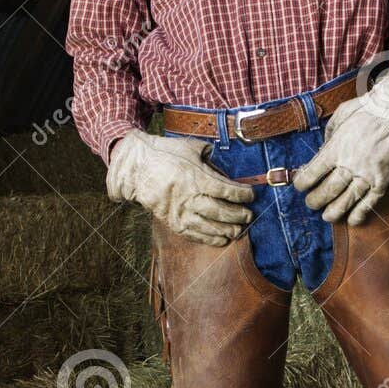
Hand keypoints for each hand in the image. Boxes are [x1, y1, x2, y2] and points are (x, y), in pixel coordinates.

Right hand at [106, 130, 254, 245]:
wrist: (137, 167)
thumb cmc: (166, 154)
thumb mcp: (190, 147)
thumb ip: (210, 156)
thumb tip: (224, 164)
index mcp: (195, 177)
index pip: (226, 190)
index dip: (242, 194)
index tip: (251, 195)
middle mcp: (189, 197)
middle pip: (220, 211)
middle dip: (238, 215)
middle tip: (249, 215)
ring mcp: (180, 212)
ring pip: (209, 226)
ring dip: (227, 230)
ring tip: (239, 230)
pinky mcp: (172, 222)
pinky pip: (194, 234)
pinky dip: (210, 239)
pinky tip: (222, 240)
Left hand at [292, 76, 388, 224]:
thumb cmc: (366, 111)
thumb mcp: (340, 117)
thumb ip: (330, 136)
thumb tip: (323, 148)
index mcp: (335, 149)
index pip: (312, 173)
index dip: (302, 183)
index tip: (300, 186)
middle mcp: (349, 165)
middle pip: (327, 191)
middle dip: (315, 200)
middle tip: (311, 204)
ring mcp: (366, 174)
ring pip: (346, 201)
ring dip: (334, 212)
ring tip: (327, 217)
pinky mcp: (381, 181)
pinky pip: (369, 202)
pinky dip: (360, 213)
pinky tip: (352, 220)